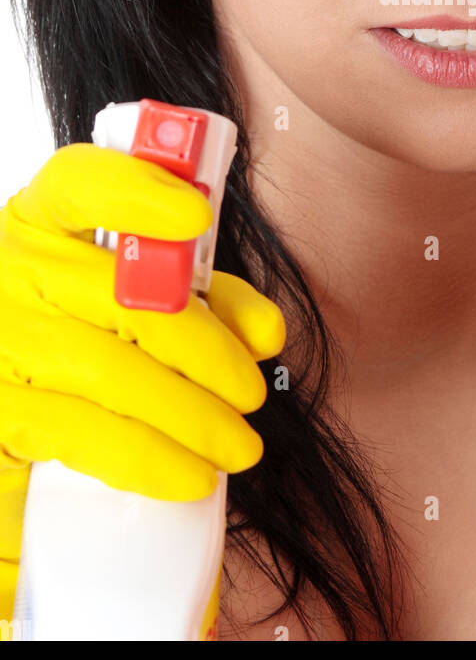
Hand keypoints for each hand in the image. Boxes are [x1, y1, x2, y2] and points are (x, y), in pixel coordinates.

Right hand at [0, 142, 285, 622]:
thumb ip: (207, 297)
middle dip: (206, 350)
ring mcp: (2, 341)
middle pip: (125, 296)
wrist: (12, 398)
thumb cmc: (87, 331)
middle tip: (252, 392)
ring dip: (192, 415)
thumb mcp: (142, 296)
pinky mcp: (1, 413)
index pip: (79, 184)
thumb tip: (265, 331)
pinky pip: (84, 435)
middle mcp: (15, 270)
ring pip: (114, 371)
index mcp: (45, 219)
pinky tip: (192, 475)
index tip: (196, 215)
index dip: (137, 194)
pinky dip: (149, 459)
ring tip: (240, 444)